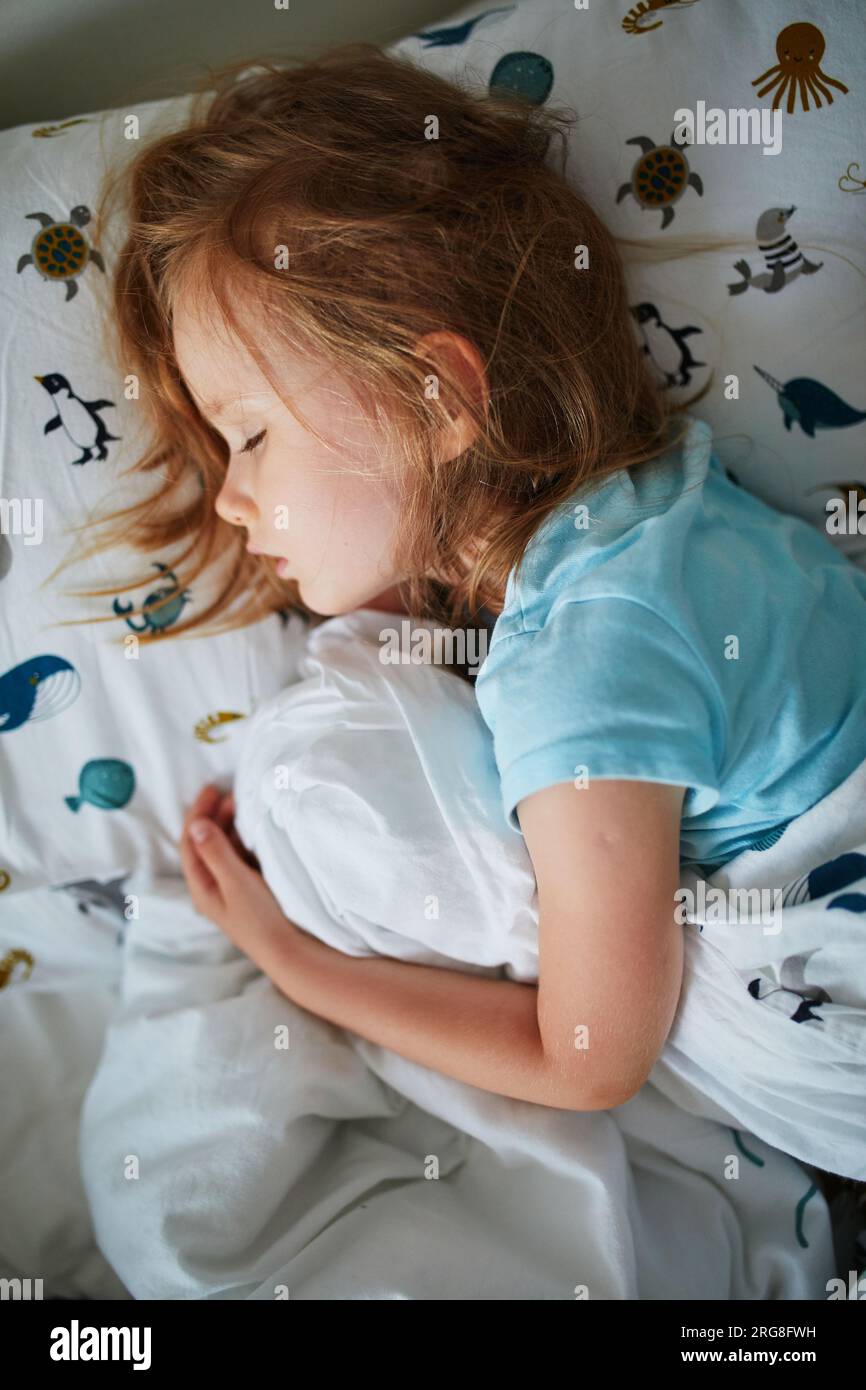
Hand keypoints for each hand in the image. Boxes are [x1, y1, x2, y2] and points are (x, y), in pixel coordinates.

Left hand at [179, 783, 293, 950]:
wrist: (289, 951)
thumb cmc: (260, 919)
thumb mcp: (235, 881)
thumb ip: (215, 851)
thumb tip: (197, 823)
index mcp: (202, 887)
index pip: (190, 843)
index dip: (197, 813)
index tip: (212, 790)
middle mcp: (212, 886)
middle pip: (204, 843)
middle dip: (213, 816)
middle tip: (231, 795)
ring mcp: (231, 888)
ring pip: (222, 848)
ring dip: (229, 826)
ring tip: (243, 807)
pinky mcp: (249, 889)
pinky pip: (239, 856)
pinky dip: (242, 839)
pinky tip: (254, 830)